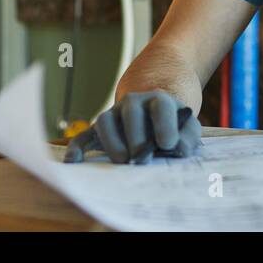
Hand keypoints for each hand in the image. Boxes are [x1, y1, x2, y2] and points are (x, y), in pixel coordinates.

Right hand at [62, 91, 201, 163]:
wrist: (154, 113)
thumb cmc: (173, 126)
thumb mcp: (187, 127)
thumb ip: (188, 136)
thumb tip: (177, 148)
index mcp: (159, 101)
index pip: (161, 106)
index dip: (164, 124)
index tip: (167, 144)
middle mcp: (133, 103)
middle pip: (131, 112)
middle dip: (136, 136)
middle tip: (142, 158)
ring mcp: (114, 114)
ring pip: (105, 121)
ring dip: (112, 142)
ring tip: (122, 161)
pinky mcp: (98, 130)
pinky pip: (84, 135)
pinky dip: (77, 147)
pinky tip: (73, 161)